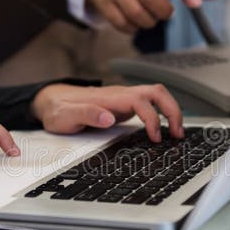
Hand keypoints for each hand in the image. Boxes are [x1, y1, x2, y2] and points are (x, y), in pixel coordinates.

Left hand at [30, 84, 183, 141]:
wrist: (50, 101)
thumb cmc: (57, 109)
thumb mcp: (65, 115)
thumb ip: (86, 114)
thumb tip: (109, 117)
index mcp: (109, 98)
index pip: (140, 101)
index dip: (152, 118)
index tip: (155, 137)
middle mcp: (120, 95)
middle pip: (156, 92)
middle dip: (172, 110)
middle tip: (178, 133)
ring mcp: (123, 99)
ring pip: (156, 95)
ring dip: (170, 110)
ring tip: (176, 132)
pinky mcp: (124, 105)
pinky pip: (150, 104)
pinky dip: (162, 114)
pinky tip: (163, 129)